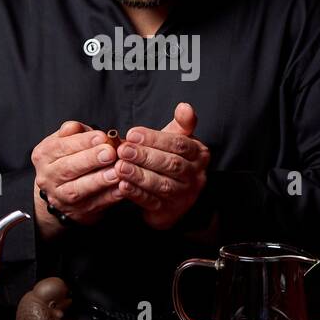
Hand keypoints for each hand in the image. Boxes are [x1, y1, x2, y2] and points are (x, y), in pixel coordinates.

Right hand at [31, 121, 123, 237]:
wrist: (60, 191)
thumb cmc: (69, 158)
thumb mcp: (65, 140)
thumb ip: (73, 132)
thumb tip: (76, 127)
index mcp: (44, 155)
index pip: (61, 146)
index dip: (82, 141)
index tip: (102, 137)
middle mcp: (47, 177)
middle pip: (68, 168)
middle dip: (90, 160)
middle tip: (110, 153)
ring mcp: (60, 197)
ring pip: (78, 190)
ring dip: (99, 181)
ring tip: (116, 171)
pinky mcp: (77, 212)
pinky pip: (94, 205)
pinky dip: (109, 197)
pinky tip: (122, 188)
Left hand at [114, 103, 209, 229]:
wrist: (173, 195)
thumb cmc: (170, 160)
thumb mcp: (176, 140)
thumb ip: (181, 123)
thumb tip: (185, 106)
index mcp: (199, 154)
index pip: (179, 144)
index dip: (155, 138)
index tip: (133, 133)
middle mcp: (195, 176)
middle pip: (171, 164)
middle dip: (145, 156)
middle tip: (123, 149)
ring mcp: (184, 196)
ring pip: (162, 184)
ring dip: (139, 175)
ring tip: (120, 167)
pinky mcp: (169, 212)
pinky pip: (152, 202)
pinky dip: (136, 194)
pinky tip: (122, 185)